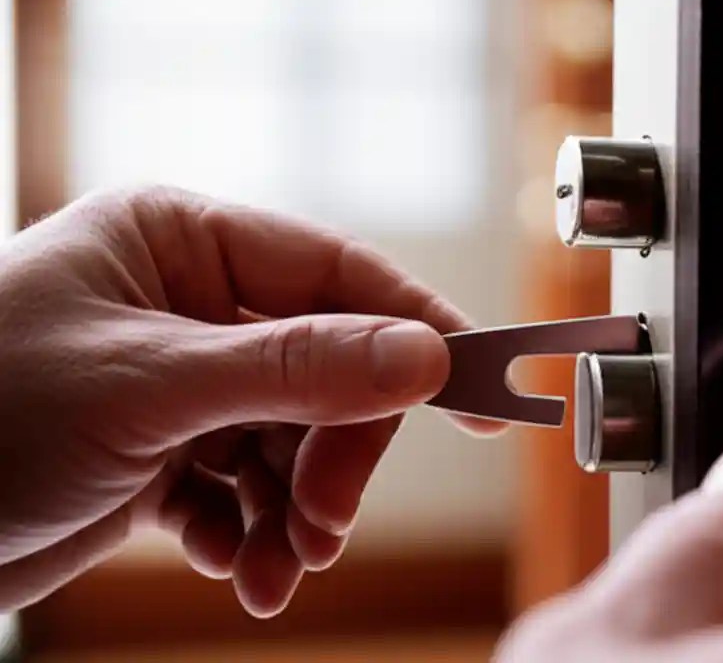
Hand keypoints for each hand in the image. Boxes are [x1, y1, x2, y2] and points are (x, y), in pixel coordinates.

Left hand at [0, 185, 496, 614]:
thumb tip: (425, 357)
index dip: (418, 333)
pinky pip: (244, 489)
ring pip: (290, 442)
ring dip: (296, 513)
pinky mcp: (160, 454)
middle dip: (334, 457)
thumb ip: (294, 368)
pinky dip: (253, 536)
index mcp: (182, 241)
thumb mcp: (149, 386)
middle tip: (329, 525)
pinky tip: (238, 569)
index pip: (338, 275)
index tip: (486, 397)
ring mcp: (177, 381)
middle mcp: (188, 302)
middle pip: (325, 372)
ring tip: (281, 568)